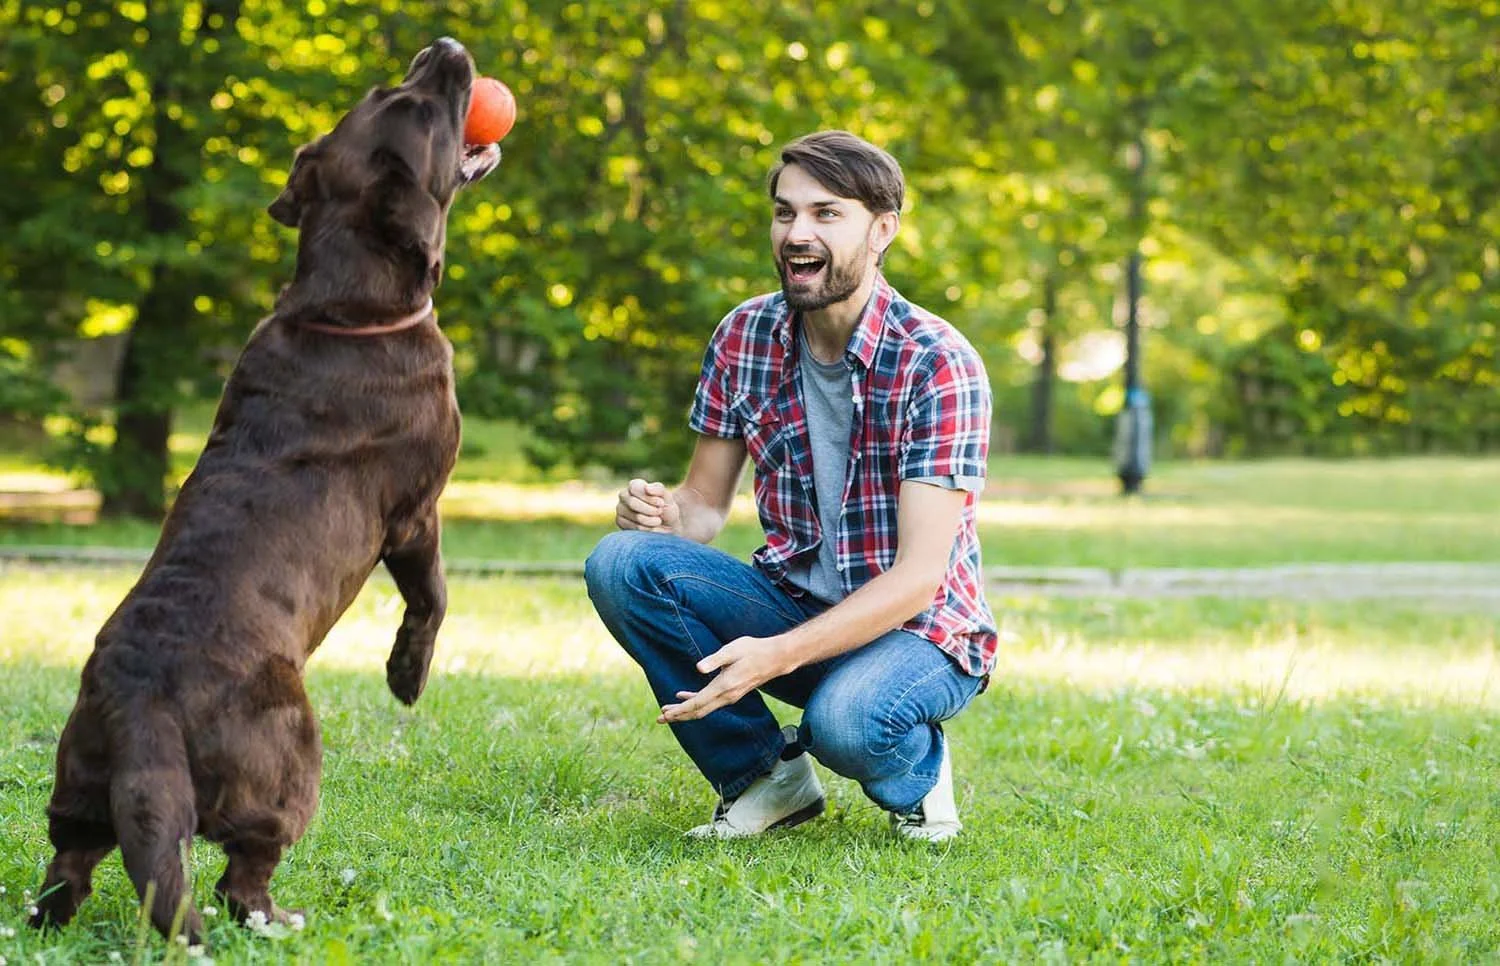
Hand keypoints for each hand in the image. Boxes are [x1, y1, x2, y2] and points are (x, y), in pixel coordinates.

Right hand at [615, 478, 680, 532]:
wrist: (667, 526)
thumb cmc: (666, 509)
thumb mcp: (667, 497)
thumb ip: (659, 489)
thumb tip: (647, 488)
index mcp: (635, 485)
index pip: (635, 488)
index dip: (649, 497)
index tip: (661, 503)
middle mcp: (624, 495)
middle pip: (633, 503)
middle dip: (650, 510)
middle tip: (660, 512)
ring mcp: (620, 508)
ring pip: (635, 516)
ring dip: (651, 520)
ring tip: (658, 520)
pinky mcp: (620, 522)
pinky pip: (634, 527)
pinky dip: (647, 528)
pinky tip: (651, 527)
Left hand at [658, 635, 795, 722]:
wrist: (775, 658)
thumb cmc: (753, 650)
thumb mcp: (733, 649)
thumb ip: (715, 659)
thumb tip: (698, 668)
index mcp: (724, 686)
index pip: (698, 703)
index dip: (680, 710)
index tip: (665, 714)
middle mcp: (727, 696)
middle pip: (698, 711)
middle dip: (678, 716)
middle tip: (660, 719)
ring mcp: (730, 697)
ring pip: (703, 709)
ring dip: (685, 711)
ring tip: (667, 712)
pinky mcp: (731, 693)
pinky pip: (709, 703)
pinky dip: (695, 702)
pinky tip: (683, 696)